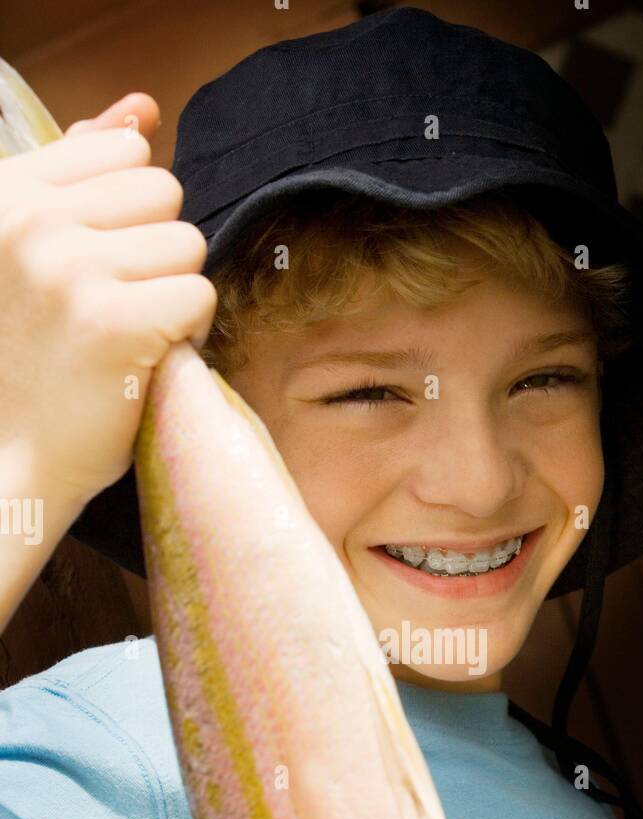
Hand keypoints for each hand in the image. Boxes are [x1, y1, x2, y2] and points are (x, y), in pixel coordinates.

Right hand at [0, 92, 216, 506]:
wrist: (10, 458)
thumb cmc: (30, 357)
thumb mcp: (34, 250)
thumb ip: (82, 172)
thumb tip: (141, 110)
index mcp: (6, 195)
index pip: (120, 151)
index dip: (131, 213)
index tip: (100, 264)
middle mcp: (30, 222)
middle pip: (163, 192)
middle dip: (158, 251)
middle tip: (118, 304)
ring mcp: (69, 270)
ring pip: (187, 242)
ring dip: (175, 292)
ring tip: (131, 332)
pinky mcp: (113, 322)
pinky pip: (198, 295)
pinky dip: (188, 332)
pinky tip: (147, 357)